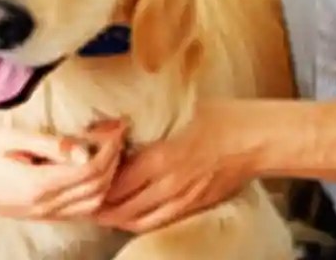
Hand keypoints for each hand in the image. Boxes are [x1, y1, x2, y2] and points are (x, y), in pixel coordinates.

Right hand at [0, 118, 127, 220]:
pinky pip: (78, 211)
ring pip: (92, 204)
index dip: (109, 149)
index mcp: (37, 184)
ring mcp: (42, 215)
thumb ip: (50, 144)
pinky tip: (94, 173)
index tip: (115, 129)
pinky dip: (95, 194)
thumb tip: (82, 149)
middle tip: (117, 136)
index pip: (89, 170)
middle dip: (114, 160)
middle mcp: (44, 205)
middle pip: (97, 188)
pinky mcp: (40, 216)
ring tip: (109, 152)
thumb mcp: (12, 138)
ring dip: (107, 178)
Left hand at [95, 100, 259, 232]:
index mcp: (160, 158)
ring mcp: (182, 200)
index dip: (95, 185)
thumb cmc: (217, 118)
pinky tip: (130, 215)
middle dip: (99, 208)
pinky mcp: (193, 207)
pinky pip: (159, 222)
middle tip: (83, 201)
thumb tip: (112, 125)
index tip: (82, 180)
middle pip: (122, 208)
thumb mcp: (173, 113)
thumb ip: (143, 125)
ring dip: (116, 219)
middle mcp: (168, 185)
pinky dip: (139, 222)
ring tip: (101, 212)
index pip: (115, 183)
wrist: (254, 139)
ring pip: (138, 221)